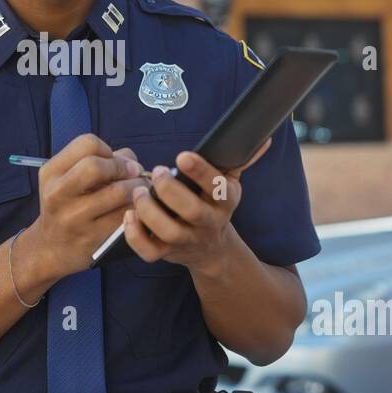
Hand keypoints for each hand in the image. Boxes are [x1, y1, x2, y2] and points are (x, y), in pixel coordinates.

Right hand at [24, 134, 148, 278]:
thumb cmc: (67, 206)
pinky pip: (123, 214)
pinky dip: (136, 207)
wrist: (51, 247)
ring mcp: (73, 217)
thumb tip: (132, 161)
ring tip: (140, 190)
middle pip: (97, 166)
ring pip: (117, 191)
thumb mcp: (67, 179)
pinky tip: (136, 207)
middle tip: (135, 173)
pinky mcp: (91, 236)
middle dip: (124, 167)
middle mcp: (57, 193)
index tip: (115, 161)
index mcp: (51, 172)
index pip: (87, 143)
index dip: (108, 150)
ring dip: (137, 187)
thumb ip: (97, 161)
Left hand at [123, 136, 272, 275]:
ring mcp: (188, 240)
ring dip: (149, 211)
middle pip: (193, 211)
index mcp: (225, 200)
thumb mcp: (229, 184)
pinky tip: (128, 215)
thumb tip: (262, 139)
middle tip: (156, 172)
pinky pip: (149, 251)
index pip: (219, 187)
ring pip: (169, 232)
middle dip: (171, 191)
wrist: (212, 249)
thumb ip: (239, 160)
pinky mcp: (167, 253)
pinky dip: (135, 235)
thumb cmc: (213, 205)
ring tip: (138, 192)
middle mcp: (209, 222)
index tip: (183, 156)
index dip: (201, 172)